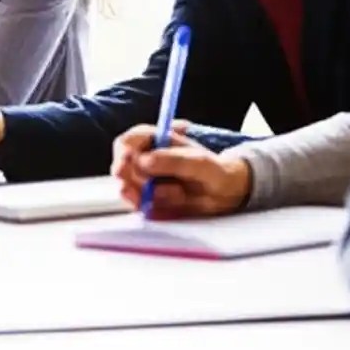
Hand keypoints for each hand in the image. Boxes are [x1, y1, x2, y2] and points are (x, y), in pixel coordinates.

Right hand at [110, 122, 250, 218]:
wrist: (228, 194)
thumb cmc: (214, 170)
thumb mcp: (199, 163)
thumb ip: (172, 160)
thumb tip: (142, 161)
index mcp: (153, 140)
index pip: (126, 143)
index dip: (122, 155)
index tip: (124, 169)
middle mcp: (144, 159)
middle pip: (121, 168)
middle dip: (132, 181)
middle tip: (142, 192)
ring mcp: (144, 181)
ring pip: (128, 189)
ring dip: (146, 196)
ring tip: (178, 194)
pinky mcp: (147, 200)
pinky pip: (138, 206)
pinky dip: (151, 208)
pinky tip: (171, 205)